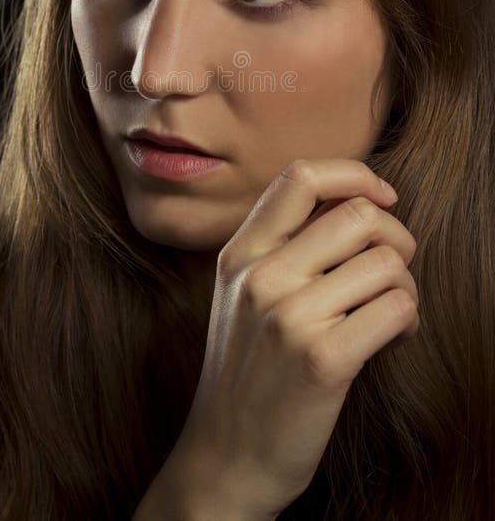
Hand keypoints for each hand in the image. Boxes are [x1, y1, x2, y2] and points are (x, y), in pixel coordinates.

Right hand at [170, 159, 418, 519]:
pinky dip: (407, 318)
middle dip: (395, 237)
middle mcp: (259, 277)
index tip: (381, 196)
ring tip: (387, 310)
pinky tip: (390, 337)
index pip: (301, 176)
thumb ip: (283, 245)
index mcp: (240, 253)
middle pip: (359, 215)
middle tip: (390, 269)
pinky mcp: (321, 360)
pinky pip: (397, 306)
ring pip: (386, 261)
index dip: (354, 175)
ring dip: (404, 284)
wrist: (225, 458)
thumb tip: (358, 201)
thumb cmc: (248, 371)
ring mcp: (287, 317)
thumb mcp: (243, 295)